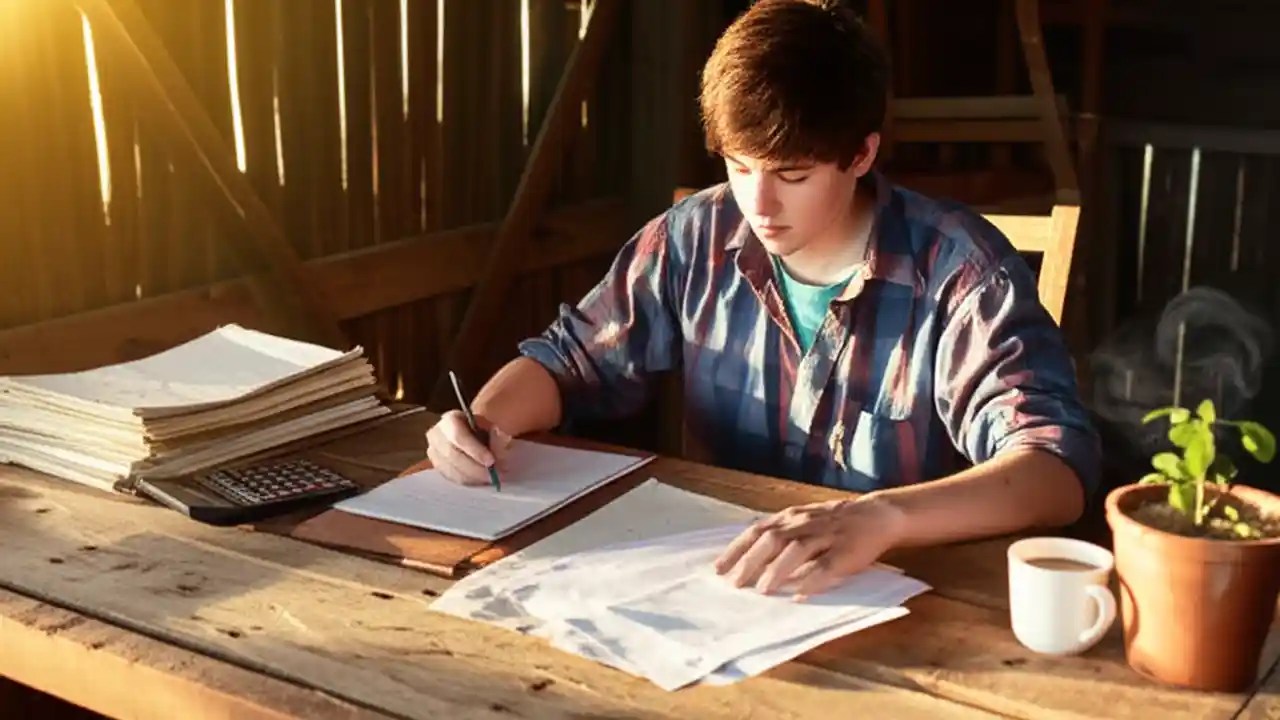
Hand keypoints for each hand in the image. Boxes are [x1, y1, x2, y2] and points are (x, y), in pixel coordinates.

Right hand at [424, 410, 512, 485]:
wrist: (470, 436)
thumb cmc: (481, 430)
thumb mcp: (491, 428)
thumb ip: (496, 436)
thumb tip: (499, 446)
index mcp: (449, 420)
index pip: (458, 437)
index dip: (475, 451)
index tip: (491, 461)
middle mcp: (436, 436)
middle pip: (453, 456)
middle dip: (476, 468)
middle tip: (494, 475)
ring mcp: (434, 454)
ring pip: (452, 471)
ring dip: (474, 477)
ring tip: (493, 478)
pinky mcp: (437, 468)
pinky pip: (453, 479)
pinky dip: (470, 481)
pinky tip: (482, 480)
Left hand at [714, 495, 904, 599]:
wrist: (876, 514)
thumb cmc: (833, 521)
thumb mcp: (802, 519)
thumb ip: (779, 535)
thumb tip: (748, 559)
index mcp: (791, 516)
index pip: (757, 531)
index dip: (737, 549)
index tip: (718, 568)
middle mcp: (805, 523)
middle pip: (772, 539)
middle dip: (751, 561)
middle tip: (735, 583)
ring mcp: (826, 535)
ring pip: (798, 550)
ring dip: (778, 570)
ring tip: (763, 589)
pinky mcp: (847, 551)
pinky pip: (828, 565)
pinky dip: (813, 580)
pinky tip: (800, 594)